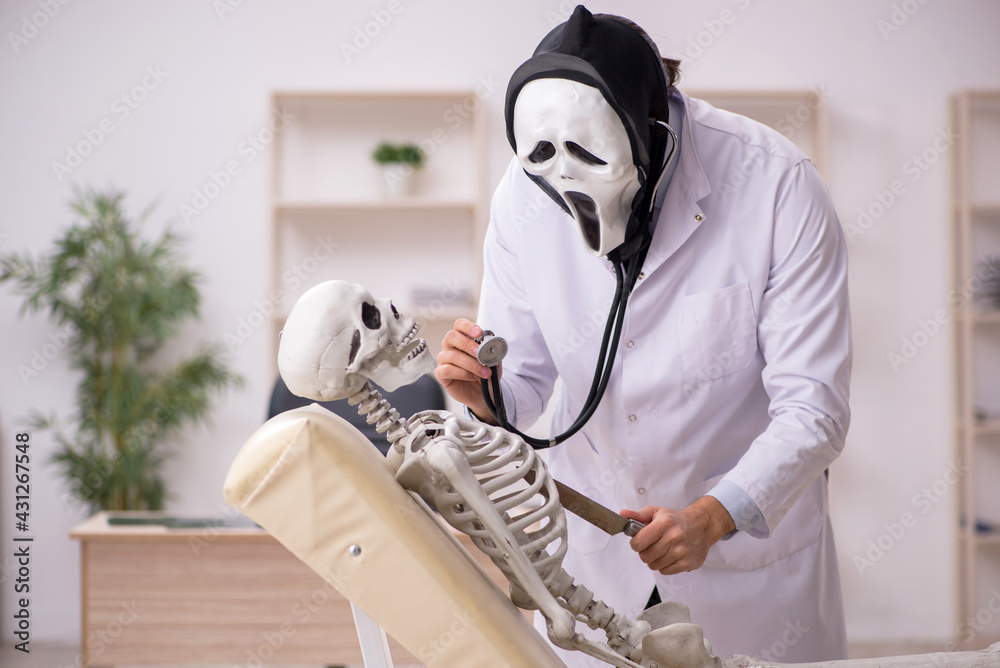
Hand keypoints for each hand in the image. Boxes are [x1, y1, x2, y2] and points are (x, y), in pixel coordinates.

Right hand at [434, 318, 500, 423]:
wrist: (483, 393)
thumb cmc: (485, 373)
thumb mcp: (494, 362)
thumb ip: (493, 352)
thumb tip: (492, 344)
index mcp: (462, 338)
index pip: (459, 325)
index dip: (468, 326)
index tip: (479, 332)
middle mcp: (450, 346)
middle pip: (451, 336)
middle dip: (467, 344)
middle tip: (479, 353)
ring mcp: (444, 360)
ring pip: (451, 356)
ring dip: (470, 364)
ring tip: (484, 372)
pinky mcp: (441, 374)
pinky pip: (446, 370)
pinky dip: (462, 373)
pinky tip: (473, 377)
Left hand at [621, 496, 735, 574]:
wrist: (701, 526)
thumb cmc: (675, 520)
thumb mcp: (657, 512)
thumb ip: (638, 515)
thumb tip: (622, 514)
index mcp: (664, 523)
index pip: (638, 542)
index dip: (635, 543)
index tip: (639, 541)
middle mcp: (673, 537)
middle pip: (645, 556)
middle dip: (644, 552)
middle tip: (650, 546)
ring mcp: (681, 551)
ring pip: (654, 565)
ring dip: (654, 560)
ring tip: (661, 550)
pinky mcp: (687, 563)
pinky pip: (665, 571)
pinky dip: (664, 566)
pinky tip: (669, 556)